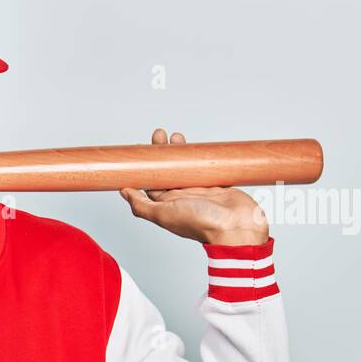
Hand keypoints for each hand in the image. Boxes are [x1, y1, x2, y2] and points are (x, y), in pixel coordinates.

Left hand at [119, 128, 269, 245]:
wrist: (236, 226)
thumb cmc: (201, 224)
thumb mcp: (164, 215)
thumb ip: (142, 206)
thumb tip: (124, 193)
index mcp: (166, 204)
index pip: (150, 181)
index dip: (145, 166)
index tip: (142, 149)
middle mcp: (181, 197)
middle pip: (167, 171)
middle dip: (162, 153)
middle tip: (159, 135)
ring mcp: (199, 190)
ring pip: (185, 167)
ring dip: (179, 152)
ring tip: (176, 137)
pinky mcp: (216, 184)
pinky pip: (205, 167)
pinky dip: (200, 157)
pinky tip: (197, 146)